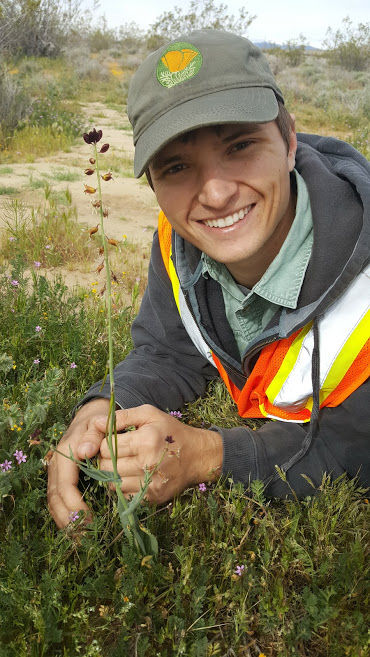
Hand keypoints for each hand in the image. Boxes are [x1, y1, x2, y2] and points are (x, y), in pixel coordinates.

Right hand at [47, 398, 109, 527]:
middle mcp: (56, 467)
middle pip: (55, 499)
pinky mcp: (60, 480)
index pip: (64, 486)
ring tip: (82, 537)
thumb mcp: (97, 425)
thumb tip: (85, 451)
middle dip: (69, 519)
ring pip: (54, 503)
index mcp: (64, 455)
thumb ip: (93, 436)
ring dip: (66, 522)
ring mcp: (56, 474)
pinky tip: (79, 528)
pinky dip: (66, 517)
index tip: (90, 518)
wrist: (90, 418)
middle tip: (86, 535)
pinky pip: (58, 502)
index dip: (74, 504)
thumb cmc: (97, 424)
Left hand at [97, 404, 222, 503]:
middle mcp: (147, 464)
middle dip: (105, 460)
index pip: (106, 447)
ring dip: (112, 475)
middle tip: (115, 454)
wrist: (198, 456)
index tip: (113, 441)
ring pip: (112, 484)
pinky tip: (131, 476)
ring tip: (122, 464)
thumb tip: (96, 423)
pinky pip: (124, 495)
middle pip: (106, 467)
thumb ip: (122, 417)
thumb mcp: (149, 415)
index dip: (105, 444)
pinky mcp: (152, 498)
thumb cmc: (171, 432)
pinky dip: (123, 487)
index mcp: (146, 441)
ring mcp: (150, 484)